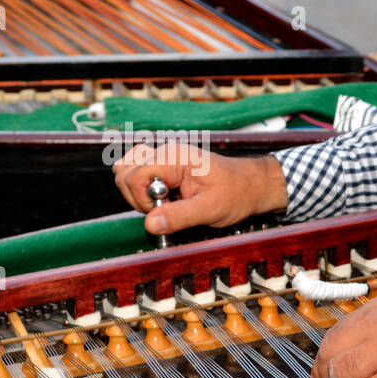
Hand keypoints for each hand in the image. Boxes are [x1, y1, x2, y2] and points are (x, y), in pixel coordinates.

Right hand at [112, 144, 287, 234]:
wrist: (252, 185)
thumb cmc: (236, 194)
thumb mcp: (210, 209)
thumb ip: (179, 216)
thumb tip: (150, 225)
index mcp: (175, 158)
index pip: (133, 176)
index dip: (142, 200)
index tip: (163, 212)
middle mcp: (165, 152)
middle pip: (124, 172)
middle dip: (138, 197)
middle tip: (166, 208)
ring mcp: (164, 157)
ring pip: (126, 170)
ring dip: (138, 192)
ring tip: (166, 202)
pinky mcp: (165, 165)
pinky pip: (138, 171)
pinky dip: (143, 188)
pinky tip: (166, 197)